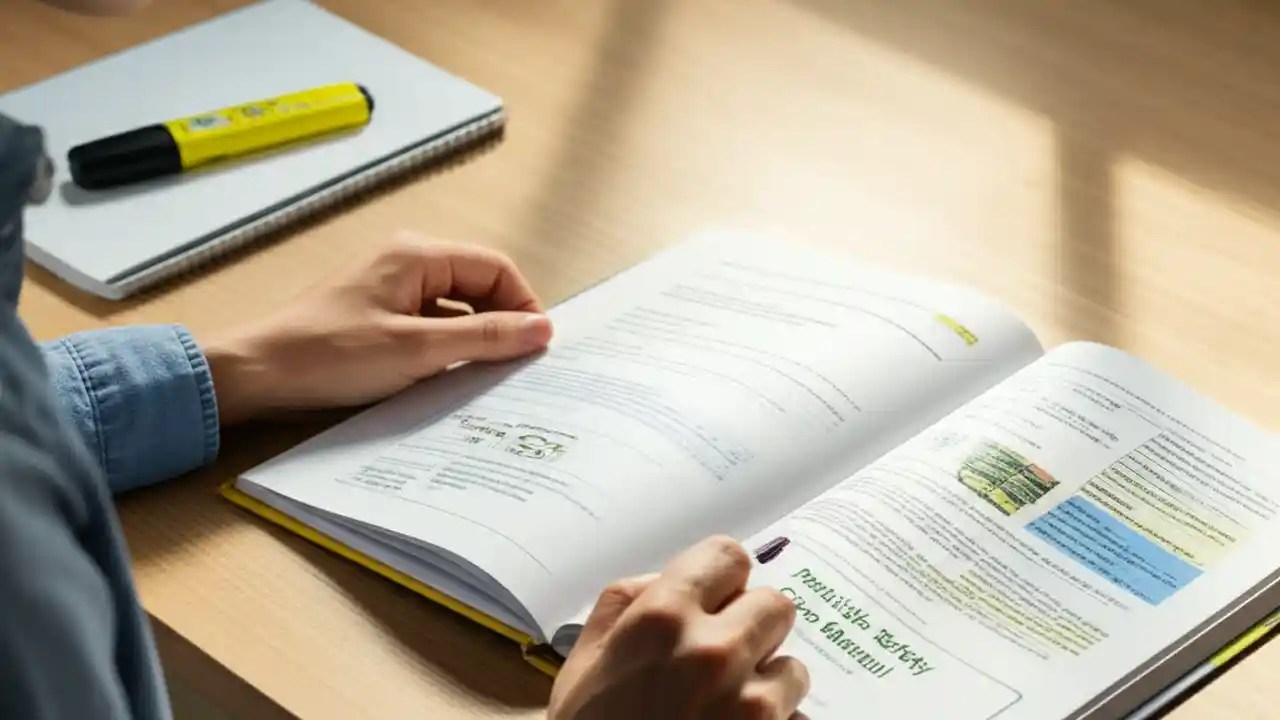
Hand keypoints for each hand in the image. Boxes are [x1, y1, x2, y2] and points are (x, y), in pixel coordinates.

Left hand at [203, 231, 552, 424]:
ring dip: (475, 338)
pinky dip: (448, 347)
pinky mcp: (377, 316)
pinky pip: (430, 325)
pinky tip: (450, 378)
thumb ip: (483, 337)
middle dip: (503, 322)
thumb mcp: (416, 350)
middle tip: (518, 367)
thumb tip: (541, 329)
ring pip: (456, 308)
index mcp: (417, 255)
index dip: (523, 305)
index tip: (536, 348)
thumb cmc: (329, 355)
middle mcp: (407, 262)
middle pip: (478, 285)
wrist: (255, 373)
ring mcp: (390, 289)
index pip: (495, 268)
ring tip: (487, 377)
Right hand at [548, 536, 809, 719]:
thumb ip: (624, 602)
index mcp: (659, 618)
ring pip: (794, 665)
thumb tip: (668, 577)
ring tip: (729, 709)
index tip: (715, 598)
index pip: (728, 556)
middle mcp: (712, 650)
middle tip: (725, 656)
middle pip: (775, 603)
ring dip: (769, 683)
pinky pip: (797, 717)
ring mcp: (750, 702)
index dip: (721, 578)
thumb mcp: (583, 662)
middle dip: (753, 628)